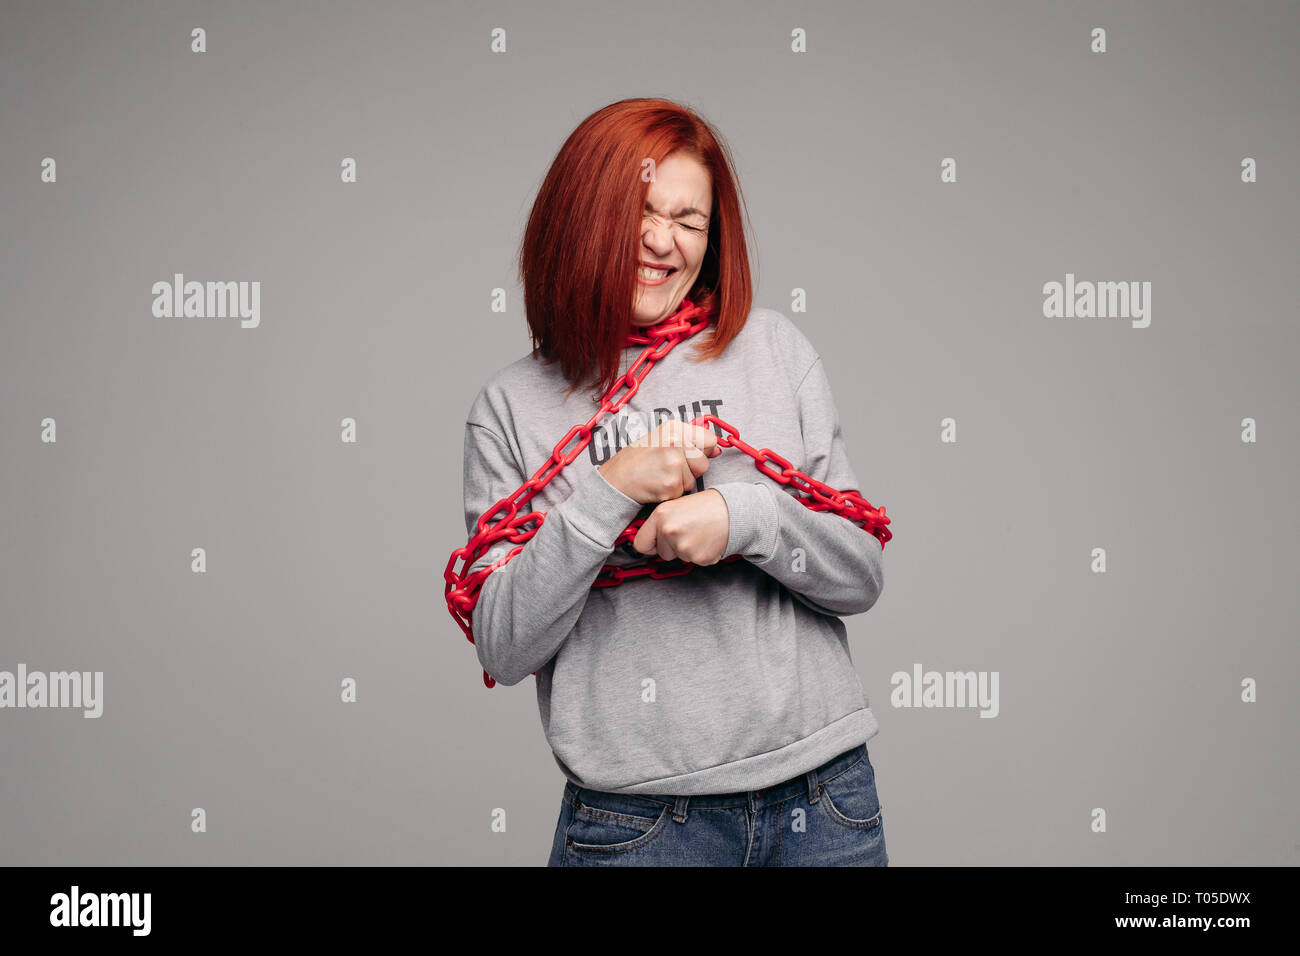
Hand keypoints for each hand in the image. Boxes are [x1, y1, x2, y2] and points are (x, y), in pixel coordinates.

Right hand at [598, 420, 719, 503]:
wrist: (615, 480)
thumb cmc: (636, 460)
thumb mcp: (659, 439)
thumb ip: (688, 441)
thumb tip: (716, 449)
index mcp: (673, 428)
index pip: (709, 440)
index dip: (703, 451)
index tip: (690, 456)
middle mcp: (675, 443)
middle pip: (703, 463)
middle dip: (690, 470)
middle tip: (667, 468)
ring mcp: (674, 465)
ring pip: (693, 480)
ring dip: (680, 482)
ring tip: (659, 476)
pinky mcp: (671, 485)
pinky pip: (682, 492)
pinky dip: (671, 492)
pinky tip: (656, 485)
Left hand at [631, 488, 729, 565]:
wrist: (732, 511)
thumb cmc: (706, 506)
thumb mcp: (676, 505)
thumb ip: (661, 522)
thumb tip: (650, 540)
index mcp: (661, 516)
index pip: (640, 544)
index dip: (650, 544)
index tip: (657, 542)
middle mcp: (669, 531)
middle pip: (662, 553)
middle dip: (673, 547)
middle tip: (688, 531)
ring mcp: (683, 546)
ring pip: (679, 557)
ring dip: (688, 549)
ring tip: (699, 533)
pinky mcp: (697, 557)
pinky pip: (694, 561)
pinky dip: (701, 554)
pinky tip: (707, 540)